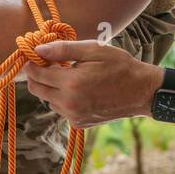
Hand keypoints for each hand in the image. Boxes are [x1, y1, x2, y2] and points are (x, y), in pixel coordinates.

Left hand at [21, 40, 158, 127]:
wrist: (142, 92)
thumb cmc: (120, 66)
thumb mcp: (94, 50)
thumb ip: (63, 49)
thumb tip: (37, 50)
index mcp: (72, 83)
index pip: (35, 74)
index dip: (32, 62)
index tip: (37, 54)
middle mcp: (69, 103)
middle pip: (36, 89)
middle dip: (37, 75)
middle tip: (50, 63)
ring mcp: (74, 116)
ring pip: (48, 100)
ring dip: (51, 87)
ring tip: (70, 75)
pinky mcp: (79, 123)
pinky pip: (61, 109)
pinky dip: (63, 98)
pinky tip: (80, 89)